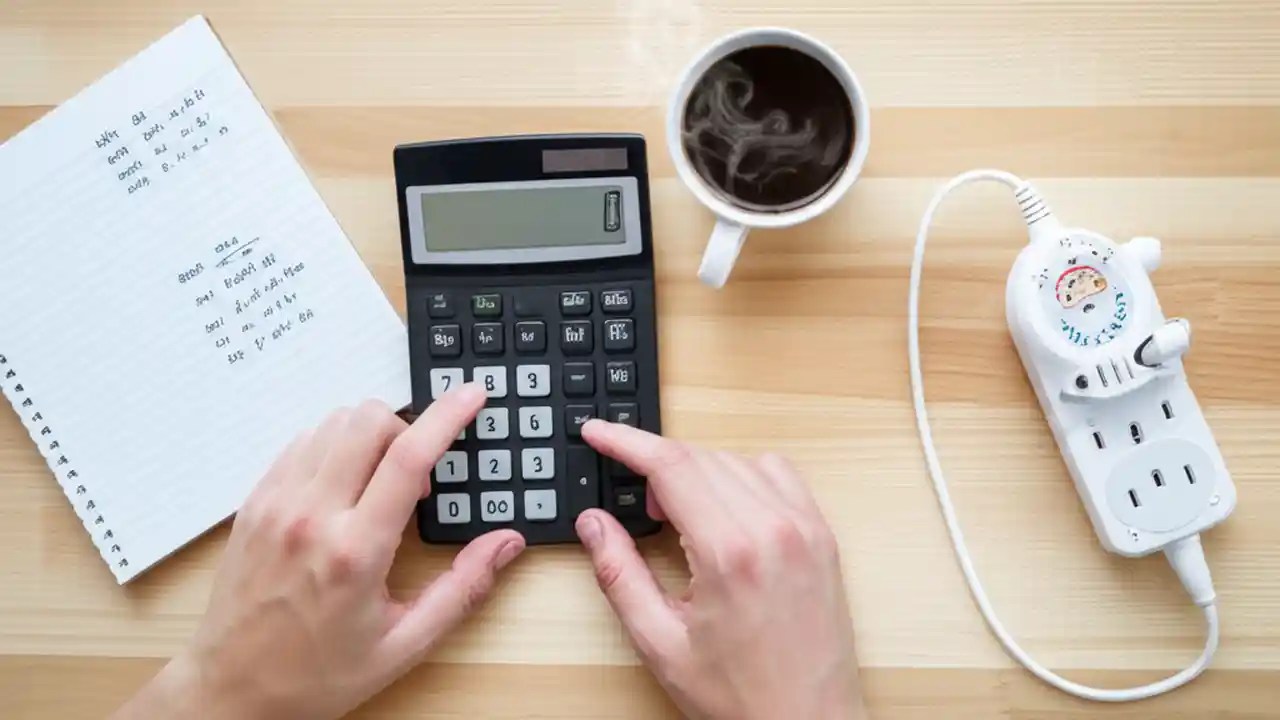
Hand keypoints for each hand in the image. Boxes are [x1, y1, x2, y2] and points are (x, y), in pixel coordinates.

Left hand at [113, 384, 523, 719]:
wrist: (232, 690)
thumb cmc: (316, 675)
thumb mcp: (404, 644)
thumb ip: (462, 589)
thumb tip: (505, 544)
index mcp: (356, 552)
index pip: (408, 458)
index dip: (447, 416)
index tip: (471, 395)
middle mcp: (312, 516)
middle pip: (367, 420)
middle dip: (406, 425)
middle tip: (417, 471)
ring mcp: (276, 504)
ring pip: (332, 423)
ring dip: (367, 436)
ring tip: (378, 484)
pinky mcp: (254, 503)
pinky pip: (300, 443)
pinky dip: (332, 447)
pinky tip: (343, 488)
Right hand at [576, 421, 864, 719]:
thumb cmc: (743, 698)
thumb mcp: (661, 644)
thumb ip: (620, 575)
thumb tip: (594, 524)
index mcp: (732, 552)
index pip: (671, 465)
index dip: (626, 442)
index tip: (598, 431)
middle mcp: (775, 528)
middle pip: (701, 457)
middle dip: (658, 464)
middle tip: (638, 504)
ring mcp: (806, 528)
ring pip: (739, 460)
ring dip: (700, 470)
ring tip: (680, 516)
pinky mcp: (823, 537)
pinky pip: (779, 475)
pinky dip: (744, 476)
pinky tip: (727, 510)